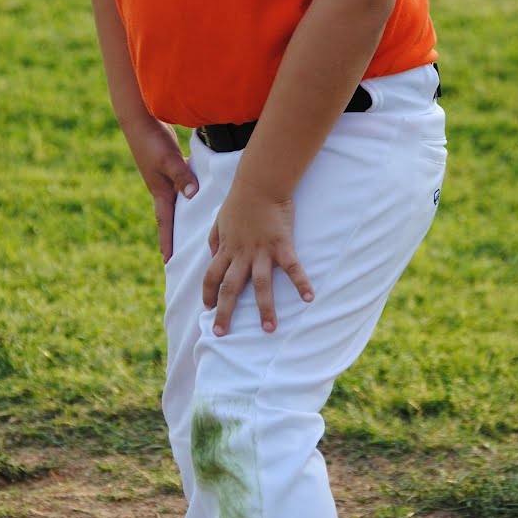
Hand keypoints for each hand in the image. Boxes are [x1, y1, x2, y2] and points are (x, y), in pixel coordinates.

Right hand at [124, 117, 197, 262]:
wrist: (140, 120)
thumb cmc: (152, 141)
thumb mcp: (168, 160)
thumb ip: (181, 177)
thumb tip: (192, 195)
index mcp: (160, 191)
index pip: (165, 222)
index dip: (167, 241)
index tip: (168, 261)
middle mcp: (162, 187)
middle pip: (171, 216)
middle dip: (174, 234)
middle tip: (180, 252)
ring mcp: (165, 177)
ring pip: (178, 200)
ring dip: (183, 213)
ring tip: (193, 227)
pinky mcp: (170, 165)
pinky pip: (182, 184)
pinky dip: (189, 191)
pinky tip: (202, 192)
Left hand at [203, 174, 313, 335]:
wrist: (260, 183)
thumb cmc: (239, 201)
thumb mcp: (219, 221)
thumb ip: (215, 240)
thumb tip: (212, 256)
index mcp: (226, 248)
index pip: (211, 277)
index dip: (208, 295)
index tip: (208, 310)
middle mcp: (241, 254)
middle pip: (230, 288)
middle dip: (225, 313)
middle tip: (222, 334)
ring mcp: (262, 251)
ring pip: (261, 284)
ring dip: (264, 309)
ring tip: (268, 329)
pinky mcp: (282, 245)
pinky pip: (292, 267)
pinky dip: (301, 283)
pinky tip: (309, 297)